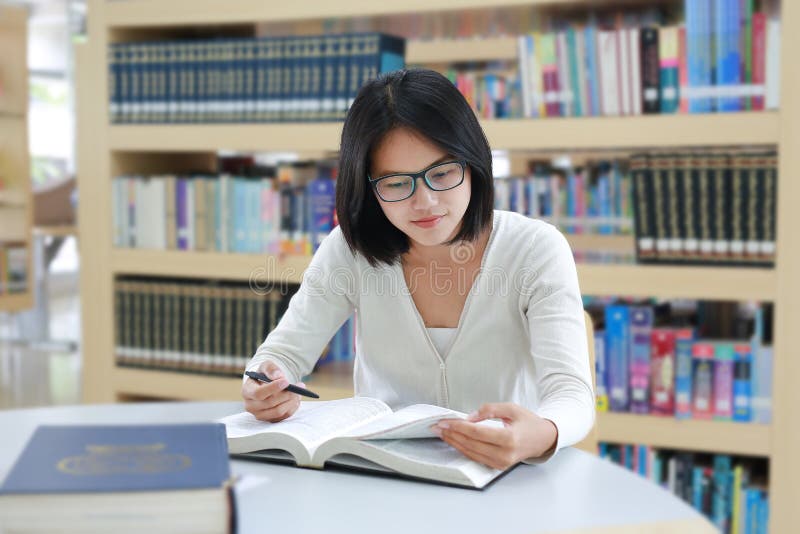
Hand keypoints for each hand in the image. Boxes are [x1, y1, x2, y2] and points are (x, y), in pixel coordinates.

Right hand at [242, 361, 303, 422]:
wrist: (265, 384)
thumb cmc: (265, 374)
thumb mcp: (266, 366)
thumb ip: (271, 369)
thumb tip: (278, 376)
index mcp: (247, 391)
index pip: (258, 393)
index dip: (273, 388)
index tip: (286, 381)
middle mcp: (251, 406)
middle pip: (270, 403)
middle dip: (287, 394)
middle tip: (300, 386)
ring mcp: (260, 415)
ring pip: (278, 411)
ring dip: (291, 401)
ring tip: (299, 391)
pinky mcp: (270, 420)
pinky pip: (284, 416)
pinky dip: (293, 407)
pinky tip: (296, 398)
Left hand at [430, 403, 557, 469]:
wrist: (542, 439)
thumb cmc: (528, 422)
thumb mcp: (511, 408)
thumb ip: (490, 409)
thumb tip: (470, 416)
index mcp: (509, 439)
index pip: (477, 433)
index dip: (459, 427)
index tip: (445, 421)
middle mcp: (505, 454)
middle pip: (471, 444)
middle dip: (452, 435)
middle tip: (438, 426)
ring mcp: (501, 463)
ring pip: (471, 453)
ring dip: (454, 443)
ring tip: (442, 433)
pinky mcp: (498, 466)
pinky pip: (476, 458)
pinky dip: (463, 449)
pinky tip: (454, 441)